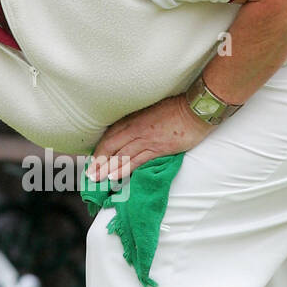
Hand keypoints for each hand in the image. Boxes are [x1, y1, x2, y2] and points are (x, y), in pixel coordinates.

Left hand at [86, 94, 213, 181]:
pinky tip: (115, 176)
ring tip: (97, 179)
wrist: (196, 109)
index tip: (92, 160)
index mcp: (134, 119)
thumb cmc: (177, 108)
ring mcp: (147, 140)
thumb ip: (140, 121)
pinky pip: (137, 161)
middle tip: (89, 175)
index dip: (100, 149)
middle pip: (112, 147)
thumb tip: (130, 132)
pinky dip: (124, 169)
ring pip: (122, 156)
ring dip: (108, 169)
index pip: (111, 136)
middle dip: (99, 162)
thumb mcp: (152, 110)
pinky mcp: (158, 149)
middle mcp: (137, 130)